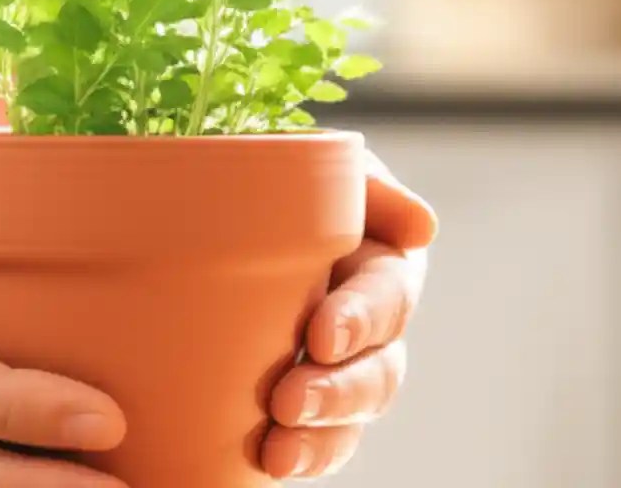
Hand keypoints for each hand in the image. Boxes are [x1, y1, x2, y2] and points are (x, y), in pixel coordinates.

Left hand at [263, 152, 436, 478]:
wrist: (197, 211)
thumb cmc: (260, 177)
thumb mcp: (310, 161)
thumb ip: (364, 183)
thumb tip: (423, 227)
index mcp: (377, 259)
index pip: (389, 293)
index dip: (363, 318)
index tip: (322, 335)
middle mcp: (367, 320)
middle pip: (380, 368)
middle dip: (340, 390)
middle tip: (287, 400)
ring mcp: (338, 367)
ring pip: (354, 414)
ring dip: (323, 434)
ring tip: (277, 449)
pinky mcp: (302, 403)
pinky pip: (321, 444)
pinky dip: (306, 456)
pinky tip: (273, 462)